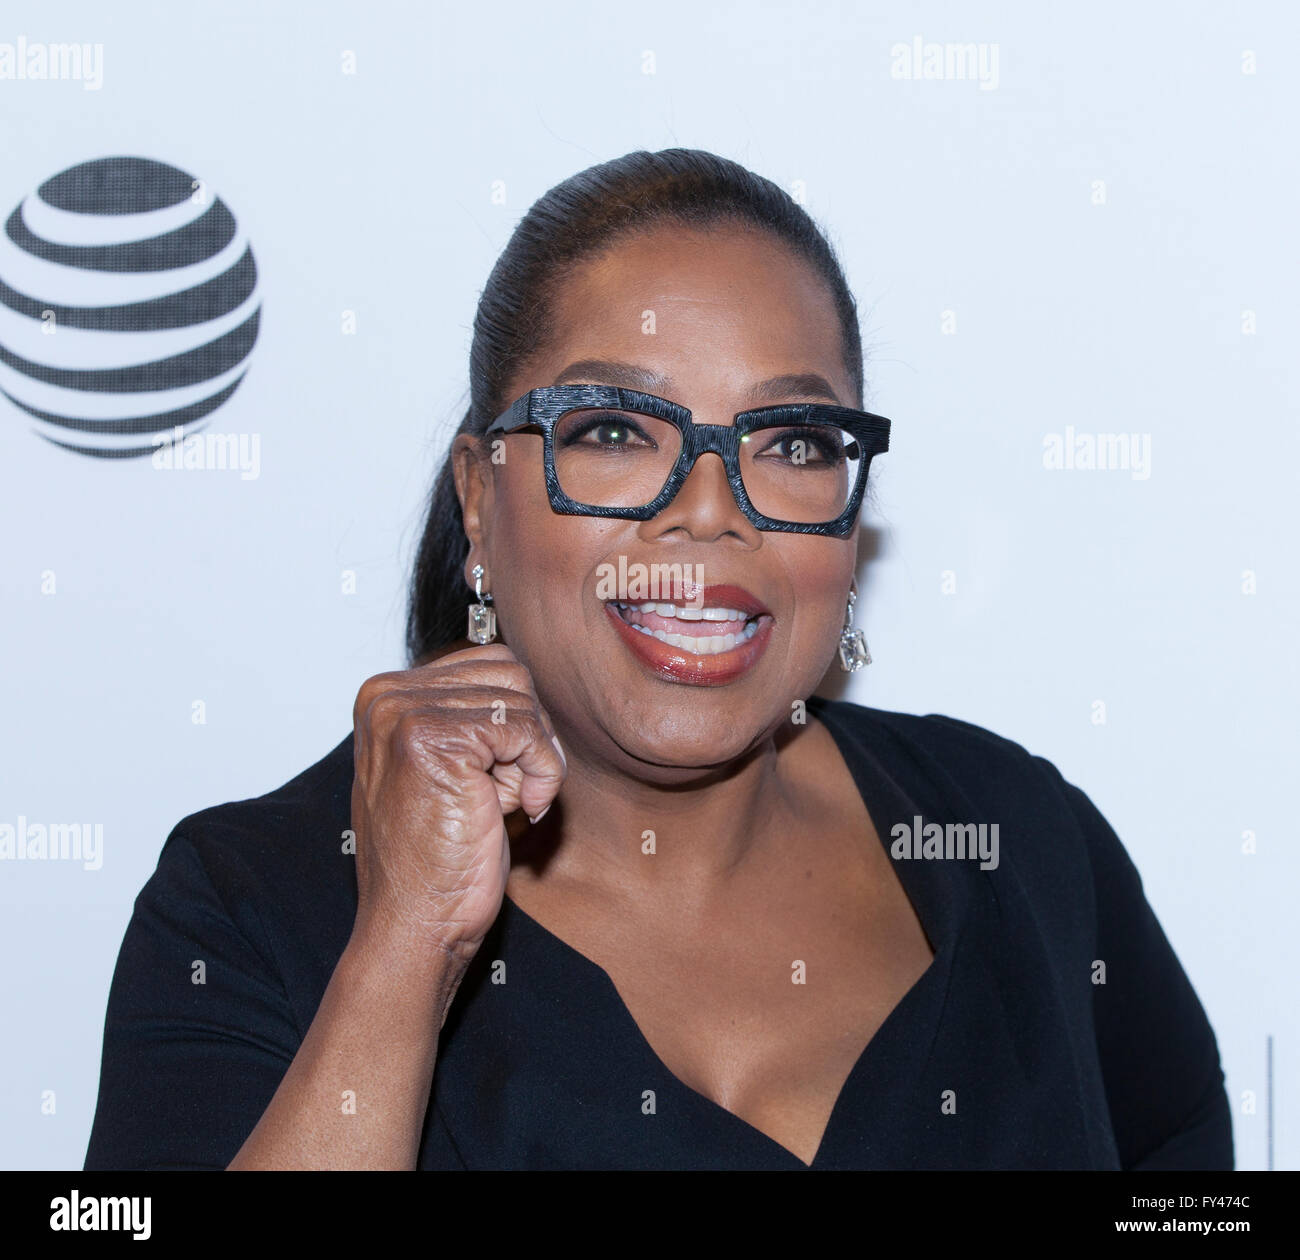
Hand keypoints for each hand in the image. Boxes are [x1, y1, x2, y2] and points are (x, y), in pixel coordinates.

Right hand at [348, 643, 565, 966]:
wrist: (414, 925)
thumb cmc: (439, 857)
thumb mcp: (448, 769)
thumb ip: (471, 716)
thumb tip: (527, 681)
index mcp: (385, 696)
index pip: (489, 664)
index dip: (516, 719)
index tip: (499, 776)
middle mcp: (388, 696)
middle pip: (510, 675)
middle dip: (527, 735)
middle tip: (507, 793)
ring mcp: (406, 715)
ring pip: (523, 701)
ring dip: (533, 758)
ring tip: (504, 804)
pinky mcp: (437, 741)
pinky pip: (529, 731)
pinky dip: (543, 773)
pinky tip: (521, 810)